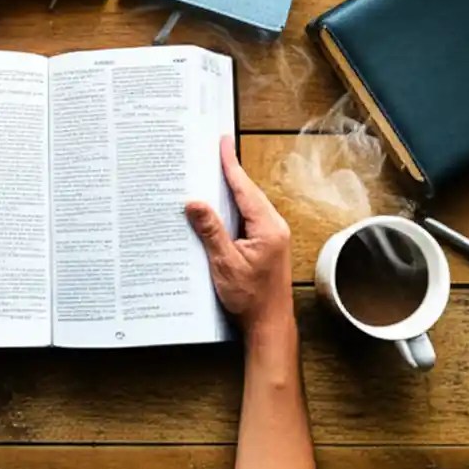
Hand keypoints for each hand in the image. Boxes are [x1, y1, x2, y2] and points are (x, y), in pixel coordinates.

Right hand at [186, 136, 292, 336]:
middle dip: (229, 173)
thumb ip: (211, 231)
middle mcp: (273, 228)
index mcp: (267, 228)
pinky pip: (246, 220)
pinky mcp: (265, 246)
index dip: (231, 165)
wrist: (269, 325)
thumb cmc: (251, 300)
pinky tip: (216, 210)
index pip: (245, 189)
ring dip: (229, 192)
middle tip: (213, 151)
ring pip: (246, 206)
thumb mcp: (225, 263)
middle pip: (247, 193)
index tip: (223, 143)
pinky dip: (231, 211)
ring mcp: (271, 237)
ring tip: (211, 174)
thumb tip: (195, 203)